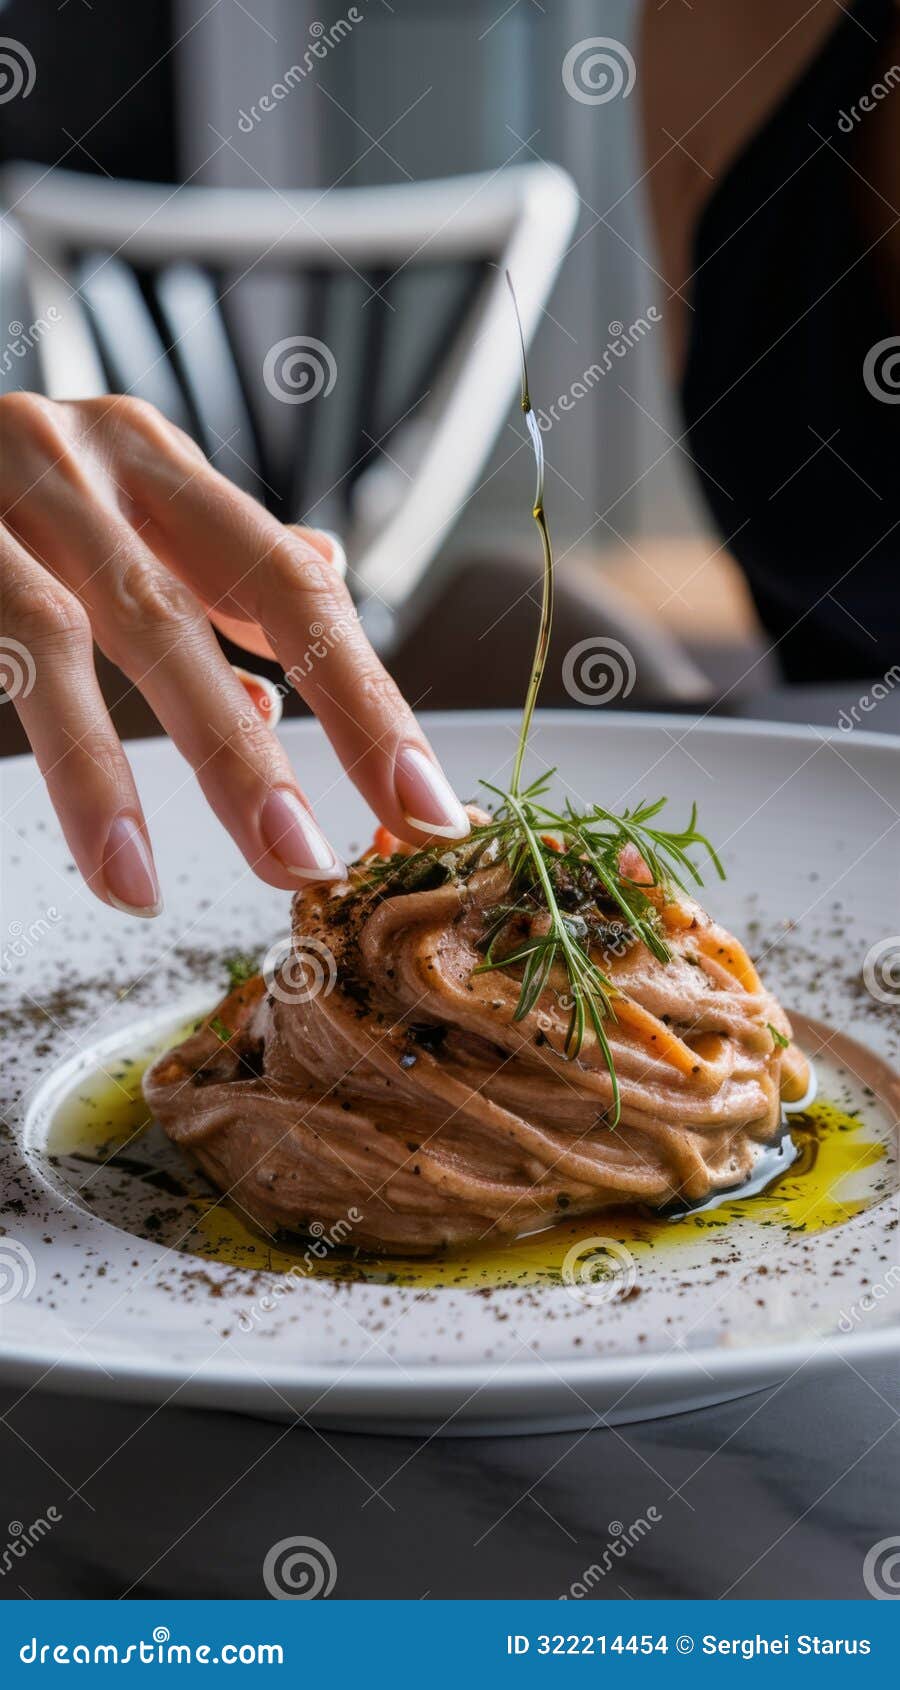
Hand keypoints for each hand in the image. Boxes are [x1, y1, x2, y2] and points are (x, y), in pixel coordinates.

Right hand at [0, 393, 468, 915]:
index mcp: (142, 454)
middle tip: (316, 864)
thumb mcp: (111, 502)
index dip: (362, 699)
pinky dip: (46, 757)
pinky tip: (94, 850)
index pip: (285, 580)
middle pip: (184, 610)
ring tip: (165, 884)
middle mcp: (64, 454)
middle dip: (256, 750)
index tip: (425, 807)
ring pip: (61, 640)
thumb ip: (202, 566)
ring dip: (121, 771)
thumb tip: (296, 644)